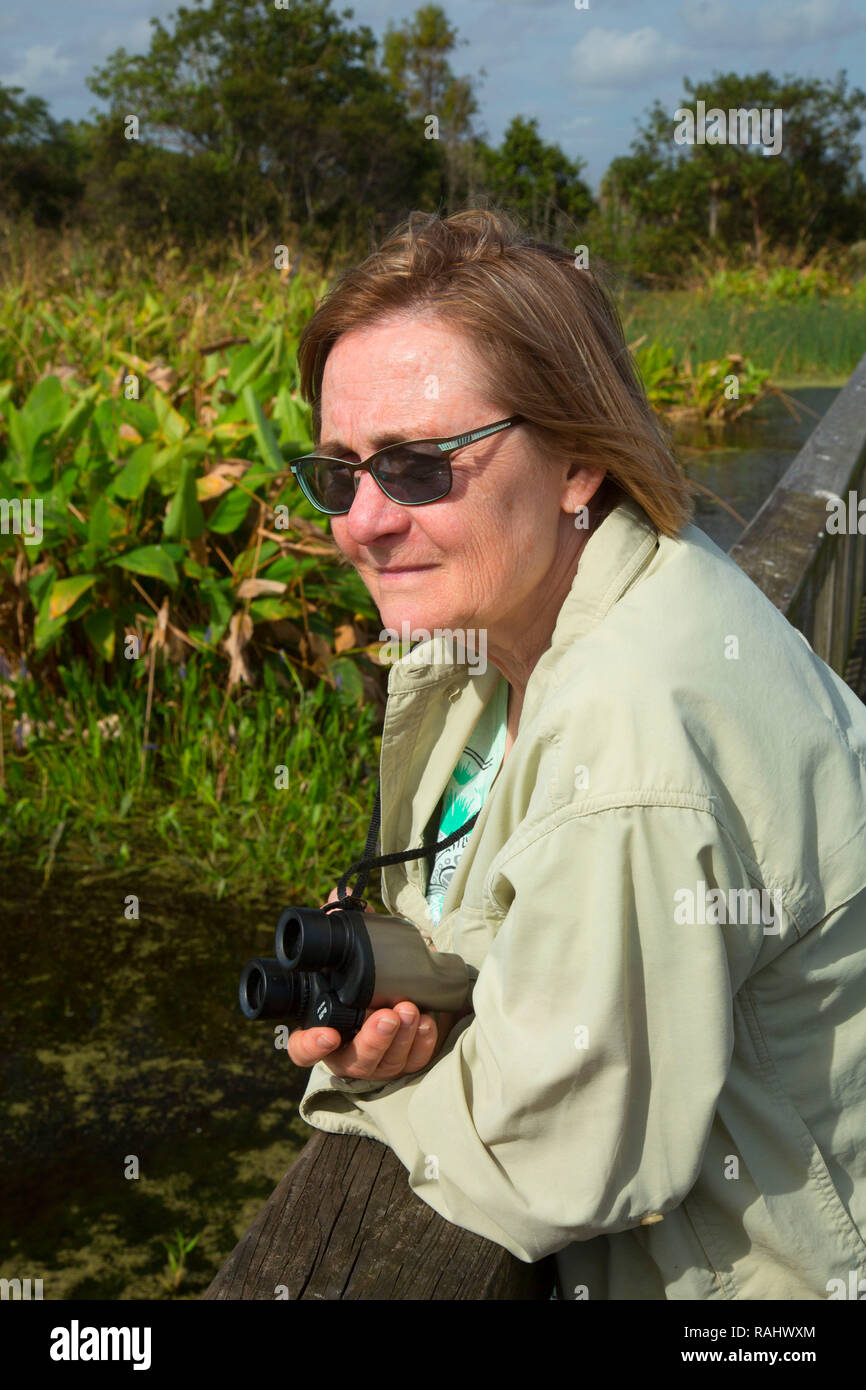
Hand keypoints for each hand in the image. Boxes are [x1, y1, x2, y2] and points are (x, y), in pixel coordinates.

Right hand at [288, 888, 469, 1079]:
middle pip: (354, 1058)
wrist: (389, 997)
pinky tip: (428, 1022)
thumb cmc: (358, 980)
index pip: (303, 1049)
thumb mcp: (347, 954)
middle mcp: (346, 1050)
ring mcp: (375, 1060)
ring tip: (411, 1011)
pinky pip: (412, 1061)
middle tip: (388, 1015)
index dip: (312, 1046)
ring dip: (400, 1038)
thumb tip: (337, 895)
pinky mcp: (402, 1062)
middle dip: (373, 1039)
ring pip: (385, 1062)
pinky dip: (421, 1043)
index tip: (328, 1035)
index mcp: (321, 1029)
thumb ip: (340, 926)